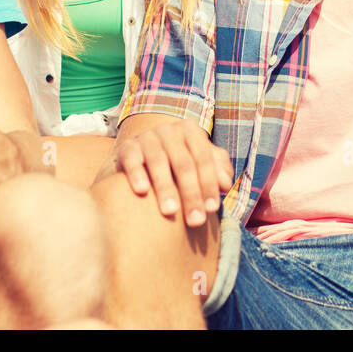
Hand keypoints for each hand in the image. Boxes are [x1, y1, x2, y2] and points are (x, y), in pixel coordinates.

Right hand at [114, 120, 232, 227]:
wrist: (143, 155)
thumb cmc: (179, 163)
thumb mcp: (201, 163)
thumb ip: (218, 171)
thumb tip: (225, 184)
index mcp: (191, 131)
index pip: (204, 158)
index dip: (209, 183)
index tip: (212, 209)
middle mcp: (169, 130)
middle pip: (184, 163)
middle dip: (191, 193)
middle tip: (195, 221)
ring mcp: (147, 137)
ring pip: (158, 161)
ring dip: (165, 188)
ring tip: (170, 212)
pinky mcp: (127, 147)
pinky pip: (132, 159)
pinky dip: (137, 174)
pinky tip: (142, 191)